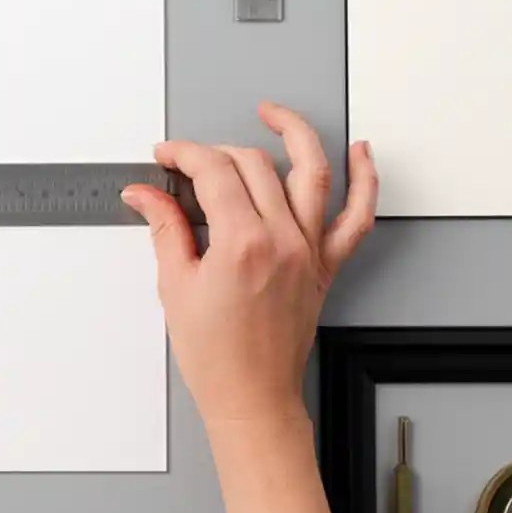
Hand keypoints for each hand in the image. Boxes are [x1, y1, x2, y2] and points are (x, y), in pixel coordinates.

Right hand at [122, 102, 377, 422]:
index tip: (166, 157)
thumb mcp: (175, 287)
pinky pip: (357, 215)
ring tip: (274, 114)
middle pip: (253, 165)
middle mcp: (282, 240)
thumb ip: (165, 228)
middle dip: (215, 151)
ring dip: (293, 133)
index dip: (184, 154)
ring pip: (309, 171)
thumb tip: (147, 195)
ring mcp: (309, 250)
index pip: (212, 171)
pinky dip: (365, 179)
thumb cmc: (216, 357)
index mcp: (242, 244)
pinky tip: (360, 153)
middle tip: (188, 162)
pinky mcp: (325, 265)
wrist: (252, 398)